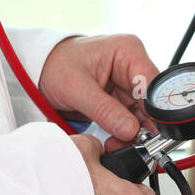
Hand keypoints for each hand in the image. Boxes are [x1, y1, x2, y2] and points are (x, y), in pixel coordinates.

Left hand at [39, 33, 158, 144]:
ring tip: (117, 144)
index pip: (152, 84)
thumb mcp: (77, 88)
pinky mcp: (121, 98)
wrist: (40, 71)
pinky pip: (131, 119)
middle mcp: (132, 65)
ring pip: (144, 114)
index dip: (154, 111)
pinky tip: (116, 140)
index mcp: (128, 51)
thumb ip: (104, 110)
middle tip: (130, 143)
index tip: (148, 133)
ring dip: (133, 132)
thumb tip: (130, 130)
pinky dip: (125, 132)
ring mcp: (127, 83)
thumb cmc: (56, 66)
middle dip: (142, 126)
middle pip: (151, 101)